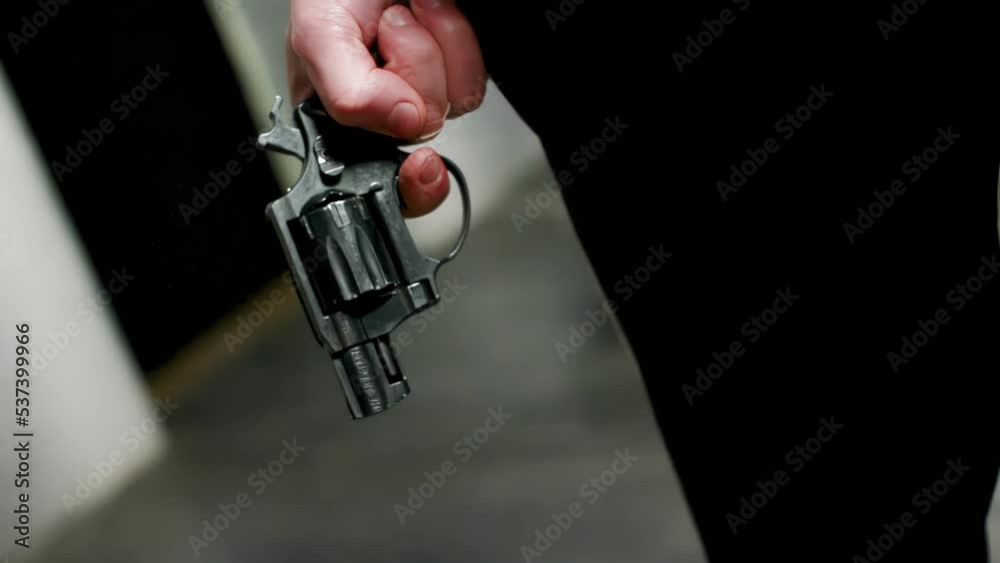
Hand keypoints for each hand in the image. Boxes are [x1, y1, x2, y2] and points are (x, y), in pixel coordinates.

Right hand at [287, 0, 485, 216]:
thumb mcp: (317, 36)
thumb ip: (347, 93)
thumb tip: (401, 123)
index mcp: (342, 122)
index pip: (382, 187)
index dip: (410, 187)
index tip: (422, 165)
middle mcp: (387, 115)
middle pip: (425, 129)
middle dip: (412, 69)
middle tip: (388, 33)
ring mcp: (427, 91)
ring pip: (457, 101)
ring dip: (436, 42)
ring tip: (405, 14)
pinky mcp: (460, 68)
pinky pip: (476, 75)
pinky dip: (456, 34)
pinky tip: (431, 12)